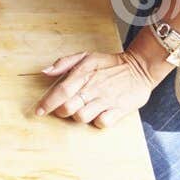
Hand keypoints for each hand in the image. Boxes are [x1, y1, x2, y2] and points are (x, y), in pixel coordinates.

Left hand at [35, 49, 163, 127]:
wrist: (141, 68)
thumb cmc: (110, 64)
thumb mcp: (87, 56)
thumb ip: (64, 63)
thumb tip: (45, 72)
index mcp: (84, 73)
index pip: (61, 91)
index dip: (47, 103)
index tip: (38, 111)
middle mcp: (94, 88)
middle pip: (68, 107)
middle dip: (60, 111)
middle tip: (62, 109)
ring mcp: (107, 99)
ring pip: (82, 117)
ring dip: (78, 116)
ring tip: (82, 109)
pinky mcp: (119, 110)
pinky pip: (102, 123)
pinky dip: (97, 122)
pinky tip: (98, 114)